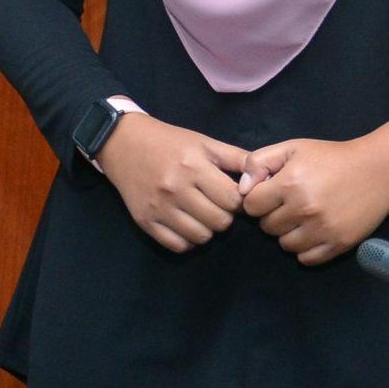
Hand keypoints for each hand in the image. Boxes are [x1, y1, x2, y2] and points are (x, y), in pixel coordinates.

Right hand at [93, 114, 248, 251]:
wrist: (123, 143)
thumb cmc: (169, 142)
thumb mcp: (204, 143)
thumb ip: (237, 158)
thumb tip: (265, 178)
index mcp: (193, 166)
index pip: (232, 200)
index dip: (239, 200)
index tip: (231, 194)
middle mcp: (175, 189)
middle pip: (220, 222)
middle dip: (224, 216)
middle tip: (216, 205)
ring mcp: (158, 208)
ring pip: (201, 237)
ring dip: (207, 229)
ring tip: (201, 214)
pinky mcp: (145, 222)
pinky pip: (178, 245)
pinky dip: (187, 239)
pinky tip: (186, 224)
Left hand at [241, 122, 388, 265]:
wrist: (380, 169)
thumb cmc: (332, 157)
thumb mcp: (293, 148)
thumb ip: (259, 162)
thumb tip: (242, 188)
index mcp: (289, 184)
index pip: (250, 206)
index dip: (257, 199)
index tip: (271, 193)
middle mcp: (304, 210)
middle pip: (266, 227)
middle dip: (273, 216)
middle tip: (289, 204)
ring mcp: (322, 230)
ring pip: (285, 245)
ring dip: (288, 234)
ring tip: (302, 218)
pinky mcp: (339, 245)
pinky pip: (306, 259)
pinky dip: (305, 249)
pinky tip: (313, 232)